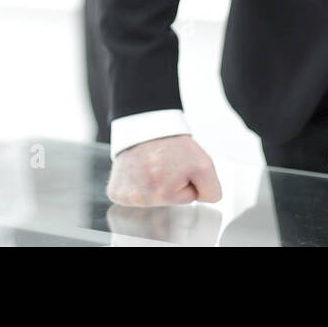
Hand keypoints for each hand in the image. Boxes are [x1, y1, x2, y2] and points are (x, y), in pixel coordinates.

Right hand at [106, 135, 221, 206]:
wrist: (144, 125)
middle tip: (168, 165)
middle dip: (173, 184)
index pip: (188, 198)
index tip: (181, 167)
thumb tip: (204, 201)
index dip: (189, 181)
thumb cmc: (171, 142)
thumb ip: (211, 190)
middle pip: (169, 201)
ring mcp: (126, 196)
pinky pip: (133, 197)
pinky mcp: (116, 192)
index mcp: (163, 193)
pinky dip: (137, 185)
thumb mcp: (204, 164)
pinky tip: (140, 172)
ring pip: (152, 200)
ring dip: (154, 185)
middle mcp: (141, 198)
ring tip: (152, 166)